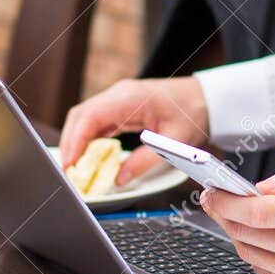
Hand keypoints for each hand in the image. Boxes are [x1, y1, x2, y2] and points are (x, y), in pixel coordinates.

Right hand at [59, 77, 209, 185]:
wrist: (205, 98)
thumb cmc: (192, 113)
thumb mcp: (173, 143)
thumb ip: (144, 162)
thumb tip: (119, 179)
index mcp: (130, 98)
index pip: (90, 117)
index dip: (75, 141)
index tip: (70, 163)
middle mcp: (119, 94)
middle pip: (80, 117)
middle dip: (70, 144)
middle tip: (68, 171)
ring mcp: (117, 98)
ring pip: (84, 118)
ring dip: (76, 141)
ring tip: (75, 167)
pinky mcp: (120, 106)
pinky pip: (96, 121)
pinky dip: (87, 138)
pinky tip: (88, 156)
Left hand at [200, 164, 274, 273]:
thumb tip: (262, 186)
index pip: (255, 211)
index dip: (226, 201)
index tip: (212, 192)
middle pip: (244, 232)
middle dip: (223, 214)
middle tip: (215, 199)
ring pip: (248, 252)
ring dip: (236, 232)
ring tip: (235, 215)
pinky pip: (262, 270)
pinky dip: (253, 252)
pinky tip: (257, 237)